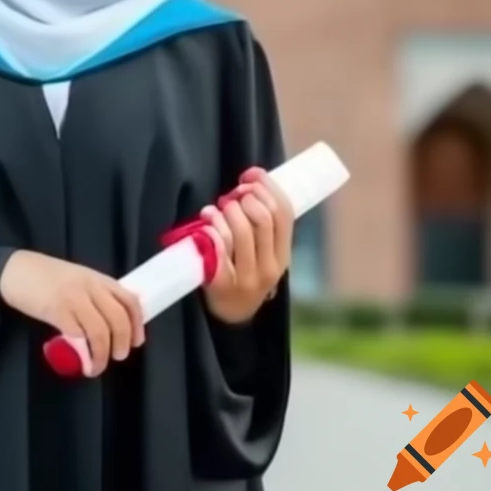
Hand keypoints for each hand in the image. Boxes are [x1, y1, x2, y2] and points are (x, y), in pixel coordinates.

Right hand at [0, 250, 144, 375]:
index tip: (137, 341)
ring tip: (96, 366)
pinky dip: (85, 354)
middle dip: (123, 342)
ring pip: (100, 331)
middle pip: (118, 318)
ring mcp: (73, 297)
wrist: (14, 270)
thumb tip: (109, 322)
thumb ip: (93, 295)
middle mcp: (89, 286)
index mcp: (97, 278)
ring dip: (102, 355)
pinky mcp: (56, 310)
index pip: (128, 299)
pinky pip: (78, 336)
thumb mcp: (76, 278)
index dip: (137, 323)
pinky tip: (83, 362)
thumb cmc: (44, 276)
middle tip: (118, 356)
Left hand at [199, 167, 293, 324]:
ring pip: (240, 231)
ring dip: (225, 211)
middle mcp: (269, 268)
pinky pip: (219, 248)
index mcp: (283, 256)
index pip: (284, 214)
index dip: (268, 187)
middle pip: (262, 218)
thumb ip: (262, 223)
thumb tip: (253, 177)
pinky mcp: (222, 284)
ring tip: (215, 209)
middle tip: (231, 195)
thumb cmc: (243, 271)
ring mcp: (247, 278)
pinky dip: (212, 229)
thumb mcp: (262, 253)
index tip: (251, 174)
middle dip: (245, 197)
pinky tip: (206, 222)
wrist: (228, 316)